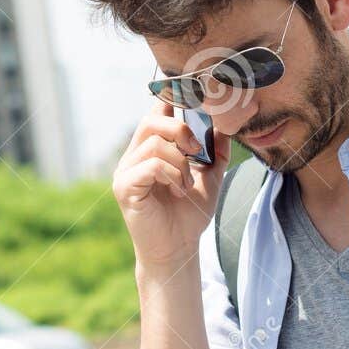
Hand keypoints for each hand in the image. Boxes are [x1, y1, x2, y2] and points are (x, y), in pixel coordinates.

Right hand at [112, 101, 231, 272]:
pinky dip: (171, 175)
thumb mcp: (210, 178)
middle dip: (180, 130)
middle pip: (151, 120)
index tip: (194, 99)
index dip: (172, 99)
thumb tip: (224, 124)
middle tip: (196, 151)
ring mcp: (125, 171)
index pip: (155, 111)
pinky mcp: (124, 188)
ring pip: (153, 143)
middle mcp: (133, 156)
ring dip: (180, 161)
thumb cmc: (189, 215)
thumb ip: (216, 151)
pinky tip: (179, 191)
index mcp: (151, 149)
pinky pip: (150, 166)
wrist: (179, 249)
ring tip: (186, 183)